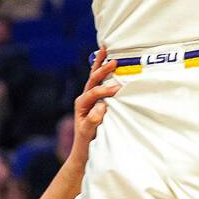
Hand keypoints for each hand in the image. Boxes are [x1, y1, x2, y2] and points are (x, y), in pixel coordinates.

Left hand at [69, 47, 120, 167]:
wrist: (83, 149)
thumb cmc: (87, 141)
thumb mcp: (89, 132)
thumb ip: (93, 119)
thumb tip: (102, 106)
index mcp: (81, 104)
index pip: (93, 92)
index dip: (105, 90)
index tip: (118, 89)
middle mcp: (83, 98)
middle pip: (92, 79)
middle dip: (102, 70)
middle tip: (114, 62)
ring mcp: (88, 97)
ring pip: (94, 77)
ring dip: (99, 64)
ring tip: (104, 49)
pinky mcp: (94, 99)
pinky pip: (98, 81)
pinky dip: (101, 70)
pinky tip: (105, 61)